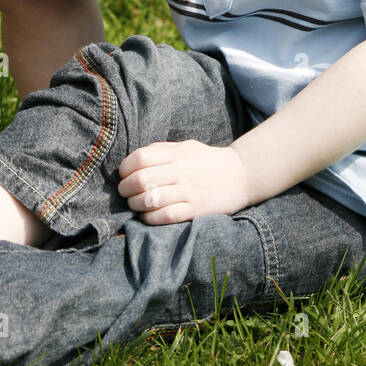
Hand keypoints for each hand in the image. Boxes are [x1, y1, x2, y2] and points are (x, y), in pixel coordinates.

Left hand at [117, 140, 251, 223]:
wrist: (241, 174)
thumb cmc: (206, 161)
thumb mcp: (185, 147)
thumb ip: (161, 150)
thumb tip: (133, 159)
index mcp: (176, 154)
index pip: (140, 158)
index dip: (125, 168)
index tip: (124, 175)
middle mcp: (181, 171)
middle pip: (141, 180)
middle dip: (126, 189)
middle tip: (125, 193)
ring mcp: (189, 191)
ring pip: (151, 199)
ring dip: (136, 205)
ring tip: (135, 205)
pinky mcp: (196, 209)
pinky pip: (166, 216)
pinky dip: (151, 218)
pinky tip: (147, 216)